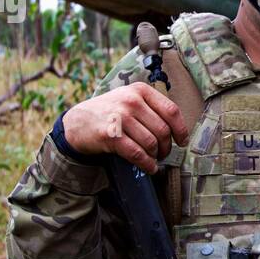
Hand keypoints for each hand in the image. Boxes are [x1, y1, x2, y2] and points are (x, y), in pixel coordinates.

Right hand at [62, 82, 188, 173]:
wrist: (77, 122)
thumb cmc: (109, 112)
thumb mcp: (129, 98)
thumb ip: (151, 107)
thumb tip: (179, 129)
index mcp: (140, 90)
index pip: (171, 111)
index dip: (181, 129)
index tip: (182, 141)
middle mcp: (131, 101)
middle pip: (163, 130)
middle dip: (167, 147)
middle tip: (163, 153)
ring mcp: (120, 117)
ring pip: (151, 143)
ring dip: (156, 156)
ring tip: (154, 159)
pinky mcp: (111, 135)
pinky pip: (138, 154)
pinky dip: (147, 164)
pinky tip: (150, 167)